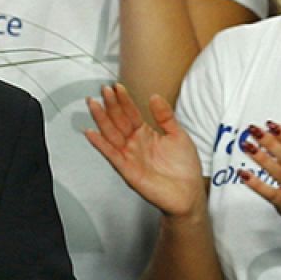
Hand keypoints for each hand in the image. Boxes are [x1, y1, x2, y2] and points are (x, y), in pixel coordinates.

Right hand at [84, 83, 206, 219]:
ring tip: (93, 104)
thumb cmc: (184, 168)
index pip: (131, 113)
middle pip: (118, 121)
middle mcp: (134, 144)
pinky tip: (91, 133)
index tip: (117, 87)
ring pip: (111, 135)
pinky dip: (100, 145)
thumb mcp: (178, 135)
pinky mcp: (128, 170)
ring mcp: (130, 156)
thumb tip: (154, 96)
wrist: (189, 193)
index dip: (124, 100)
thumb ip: (165, 116)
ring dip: (101, 120)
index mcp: (145, 134)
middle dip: (111, 105)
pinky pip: (112, 155)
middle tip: (103, 90)